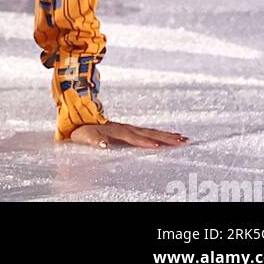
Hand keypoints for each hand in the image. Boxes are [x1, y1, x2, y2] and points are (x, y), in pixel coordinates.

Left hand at [68, 120, 188, 149]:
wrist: (79, 118)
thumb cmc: (82, 130)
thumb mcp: (84, 135)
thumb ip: (94, 139)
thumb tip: (103, 145)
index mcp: (117, 130)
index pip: (134, 138)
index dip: (144, 141)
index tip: (157, 145)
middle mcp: (126, 128)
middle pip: (149, 133)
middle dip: (165, 137)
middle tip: (183, 141)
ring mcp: (130, 128)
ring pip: (152, 132)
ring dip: (168, 136)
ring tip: (184, 139)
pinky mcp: (131, 130)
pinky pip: (150, 132)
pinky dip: (162, 134)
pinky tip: (172, 137)